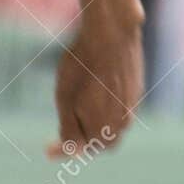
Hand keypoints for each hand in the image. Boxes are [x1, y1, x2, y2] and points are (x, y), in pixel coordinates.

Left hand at [48, 8, 143, 158]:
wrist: (111, 32)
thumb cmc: (82, 65)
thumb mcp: (65, 98)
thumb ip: (69, 130)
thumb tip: (72, 151)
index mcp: (104, 131)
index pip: (81, 149)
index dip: (62, 149)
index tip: (47, 150)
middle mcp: (123, 124)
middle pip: (99, 143)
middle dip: (83, 138)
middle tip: (65, 129)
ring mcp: (132, 107)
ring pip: (111, 126)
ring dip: (96, 123)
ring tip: (80, 107)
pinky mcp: (136, 90)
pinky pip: (120, 108)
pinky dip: (106, 106)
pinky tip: (96, 90)